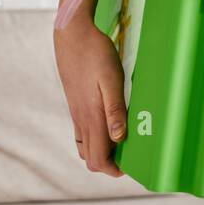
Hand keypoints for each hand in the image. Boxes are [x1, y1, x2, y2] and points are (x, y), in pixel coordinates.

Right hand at [52, 18, 127, 177]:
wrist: (72, 35)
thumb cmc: (96, 54)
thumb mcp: (112, 79)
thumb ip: (115, 110)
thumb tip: (119, 139)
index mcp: (91, 117)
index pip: (97, 159)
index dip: (113, 169)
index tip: (131, 166)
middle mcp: (81, 119)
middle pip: (89, 157)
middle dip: (108, 163)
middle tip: (130, 155)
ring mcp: (76, 112)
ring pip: (84, 146)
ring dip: (101, 151)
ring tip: (122, 142)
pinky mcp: (75, 104)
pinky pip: (82, 132)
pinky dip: (95, 138)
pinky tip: (109, 126)